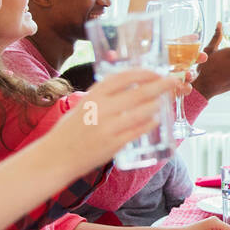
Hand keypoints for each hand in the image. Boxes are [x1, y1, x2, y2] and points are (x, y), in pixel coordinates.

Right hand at [52, 68, 183, 170]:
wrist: (56, 157)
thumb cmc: (69, 130)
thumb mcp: (82, 105)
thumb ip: (102, 96)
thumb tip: (127, 85)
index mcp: (92, 95)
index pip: (123, 77)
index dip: (143, 73)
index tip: (156, 72)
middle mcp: (101, 108)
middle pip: (138, 92)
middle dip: (160, 86)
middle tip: (173, 82)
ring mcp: (108, 127)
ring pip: (142, 111)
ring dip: (158, 104)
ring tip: (165, 101)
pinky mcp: (113, 144)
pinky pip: (138, 130)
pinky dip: (149, 123)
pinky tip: (156, 119)